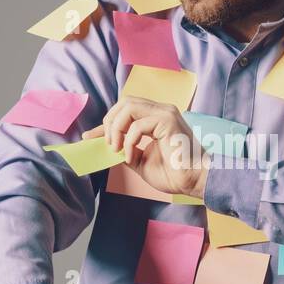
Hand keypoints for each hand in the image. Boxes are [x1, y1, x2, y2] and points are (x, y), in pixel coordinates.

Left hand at [81, 95, 209, 197]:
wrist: (193, 181)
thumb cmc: (173, 174)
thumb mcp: (140, 160)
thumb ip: (125, 150)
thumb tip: (104, 144)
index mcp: (156, 118)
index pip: (125, 111)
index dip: (105, 123)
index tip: (90, 137)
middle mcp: (161, 110)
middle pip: (124, 101)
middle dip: (109, 122)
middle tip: (109, 144)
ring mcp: (165, 113)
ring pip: (128, 106)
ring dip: (116, 128)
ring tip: (117, 148)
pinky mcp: (168, 121)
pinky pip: (137, 125)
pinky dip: (129, 142)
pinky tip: (132, 157)